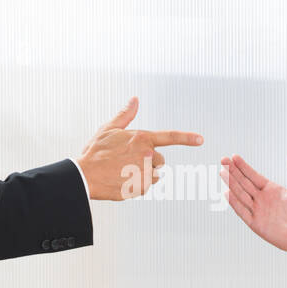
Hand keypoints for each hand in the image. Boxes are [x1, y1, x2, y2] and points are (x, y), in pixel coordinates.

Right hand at [76, 97, 202, 200]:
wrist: (85, 175)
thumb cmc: (96, 151)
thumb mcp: (109, 129)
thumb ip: (126, 115)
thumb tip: (135, 99)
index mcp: (142, 138)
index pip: (170, 136)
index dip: (187, 138)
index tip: (200, 140)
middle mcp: (147, 155)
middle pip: (160, 160)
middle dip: (149, 161)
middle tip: (128, 161)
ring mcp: (145, 172)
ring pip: (154, 174)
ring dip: (144, 174)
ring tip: (124, 171)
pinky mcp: (141, 188)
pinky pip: (146, 187)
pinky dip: (137, 185)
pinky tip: (123, 180)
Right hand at [219, 152, 286, 265]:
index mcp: (272, 190)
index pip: (253, 176)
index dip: (243, 167)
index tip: (234, 157)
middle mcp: (262, 199)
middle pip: (243, 183)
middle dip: (233, 171)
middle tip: (223, 159)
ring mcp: (258, 211)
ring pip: (241, 195)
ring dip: (231, 184)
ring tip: (222, 172)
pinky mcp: (256, 224)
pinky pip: (243, 212)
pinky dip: (235, 203)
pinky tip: (227, 193)